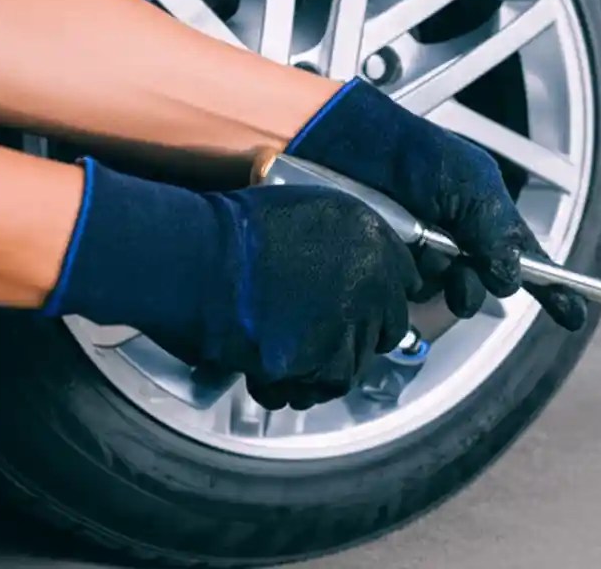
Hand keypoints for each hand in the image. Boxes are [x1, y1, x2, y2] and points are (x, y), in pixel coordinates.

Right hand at [41, 159, 421, 408]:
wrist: (196, 256)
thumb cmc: (233, 228)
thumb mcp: (304, 211)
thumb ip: (339, 242)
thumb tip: (346, 268)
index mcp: (372, 238)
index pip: (404, 281)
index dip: (380, 299)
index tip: (363, 309)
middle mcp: (372, 283)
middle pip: (385, 330)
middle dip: (356, 340)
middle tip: (324, 344)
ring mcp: (347, 325)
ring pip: (350, 368)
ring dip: (320, 371)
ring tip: (288, 368)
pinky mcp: (315, 361)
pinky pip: (312, 388)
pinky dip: (290, 389)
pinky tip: (266, 377)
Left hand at [285, 79, 587, 329]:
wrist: (340, 148)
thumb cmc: (407, 152)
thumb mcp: (468, 182)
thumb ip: (497, 230)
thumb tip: (513, 277)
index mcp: (481, 212)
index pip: (524, 256)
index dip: (551, 287)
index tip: (572, 312)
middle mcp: (454, 235)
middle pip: (481, 283)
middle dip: (473, 284)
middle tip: (461, 272)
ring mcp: (419, 252)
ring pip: (444, 292)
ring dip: (438, 282)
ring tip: (419, 253)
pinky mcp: (386, 264)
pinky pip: (407, 291)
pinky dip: (405, 280)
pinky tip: (395, 256)